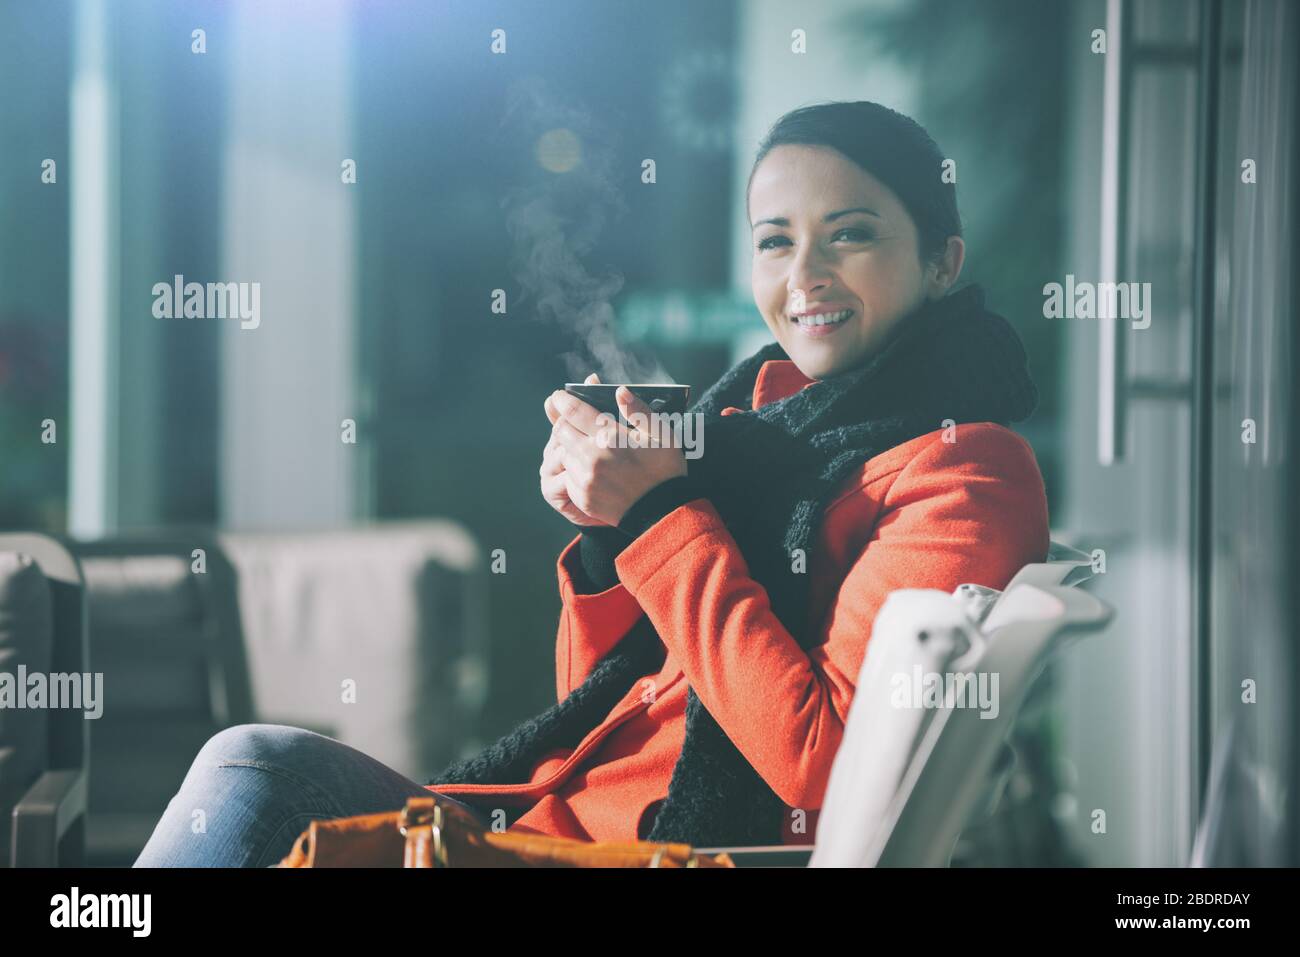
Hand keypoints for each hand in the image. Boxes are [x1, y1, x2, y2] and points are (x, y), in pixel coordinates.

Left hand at [545, 374, 687, 527]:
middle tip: (573, 421)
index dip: (562, 400)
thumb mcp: (661, 434)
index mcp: (610, 436)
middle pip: (561, 430)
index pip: (574, 411)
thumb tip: (620, 392)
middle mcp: (592, 456)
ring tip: (585, 447)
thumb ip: (639, 410)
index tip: (559, 396)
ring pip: (562, 453)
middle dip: (563, 422)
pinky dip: (574, 469)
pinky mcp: (583, 497)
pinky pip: (567, 476)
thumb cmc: (665, 470)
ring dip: (569, 446)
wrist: (663, 512)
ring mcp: (585, 479)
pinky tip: (590, 469)